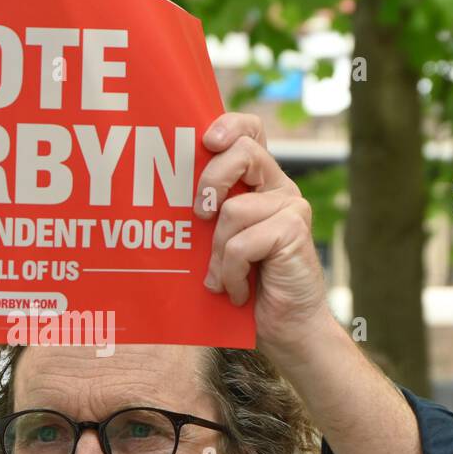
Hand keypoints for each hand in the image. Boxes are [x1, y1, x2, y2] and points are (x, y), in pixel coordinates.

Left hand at [193, 112, 331, 357]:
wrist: (284, 328)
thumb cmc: (244, 287)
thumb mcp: (217, 244)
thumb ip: (207, 215)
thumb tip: (156, 197)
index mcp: (259, 183)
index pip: (250, 132)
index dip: (229, 125)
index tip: (205, 142)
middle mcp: (278, 188)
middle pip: (243, 152)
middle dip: (210, 180)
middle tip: (200, 217)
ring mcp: (291, 207)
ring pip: (233, 210)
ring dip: (218, 255)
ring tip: (224, 280)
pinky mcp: (295, 231)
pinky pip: (242, 242)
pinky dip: (232, 273)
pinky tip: (240, 291)